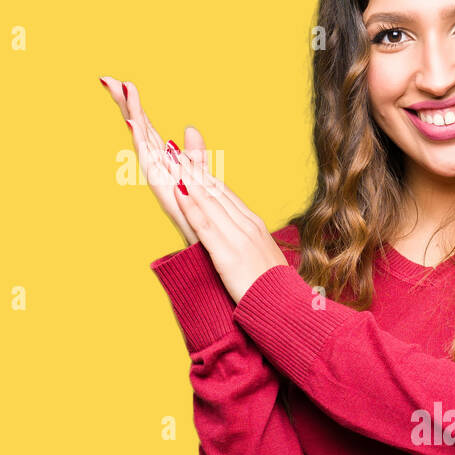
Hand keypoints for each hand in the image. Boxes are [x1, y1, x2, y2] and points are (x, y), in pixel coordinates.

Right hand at [99, 75, 204, 247]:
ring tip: (120, 90)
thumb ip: (194, 156)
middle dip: (124, 106)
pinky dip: (143, 144)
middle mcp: (160, 173)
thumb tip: (190, 128)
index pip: (149, 131)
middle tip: (106, 78)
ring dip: (131, 118)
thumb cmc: (205, 222)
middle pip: (140, 133)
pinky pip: (153, 165)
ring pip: (143, 144)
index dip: (135, 107)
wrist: (212, 254)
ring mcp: (161, 183)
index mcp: (167, 167)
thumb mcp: (201, 181)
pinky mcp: (167, 195)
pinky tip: (134, 124)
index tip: (121, 81)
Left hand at [169, 152, 288, 302]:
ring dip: (187, 178)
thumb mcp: (262, 255)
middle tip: (172, 147)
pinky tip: (178, 191)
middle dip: (192, 168)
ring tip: (169, 159)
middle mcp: (245, 225)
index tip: (186, 158)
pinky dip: (191, 206)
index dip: (204, 173)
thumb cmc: (273, 288)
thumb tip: (240, 237)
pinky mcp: (227, 254)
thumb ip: (249, 241)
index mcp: (252, 224)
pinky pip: (206, 225)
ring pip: (208, 201)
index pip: (224, 193)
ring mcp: (237, 238)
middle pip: (214, 190)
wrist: (285, 307)